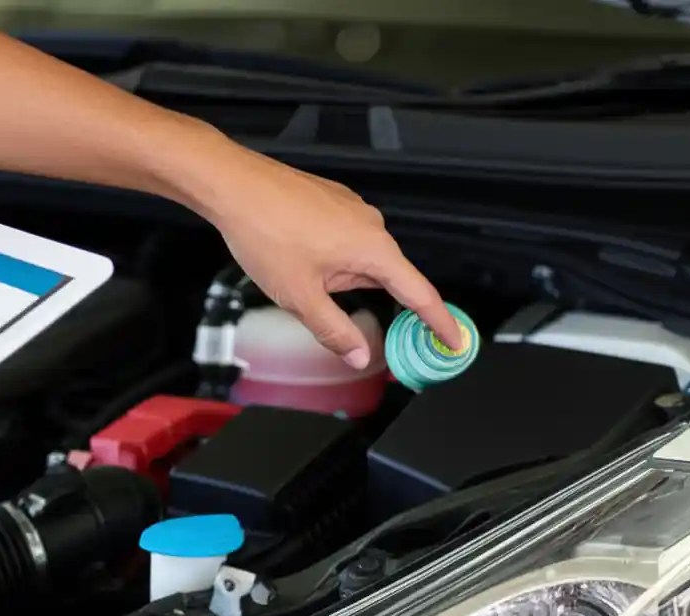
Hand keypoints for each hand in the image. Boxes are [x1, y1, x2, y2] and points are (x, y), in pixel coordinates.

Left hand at [196, 148, 463, 369]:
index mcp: (373, 250)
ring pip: (359, 258)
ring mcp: (353, 209)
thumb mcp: (299, 297)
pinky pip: (344, 239)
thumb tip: (360, 356)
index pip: (420, 295)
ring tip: (293, 270)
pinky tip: (294, 253)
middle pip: (385, 277)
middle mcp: (371, 225)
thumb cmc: (265, 232)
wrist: (234, 185)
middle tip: (323, 302)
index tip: (455, 342)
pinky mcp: (334, 202)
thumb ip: (335, 331)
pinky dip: (327, 256)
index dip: (440, 323)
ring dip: (336, 276)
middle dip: (357, 295)